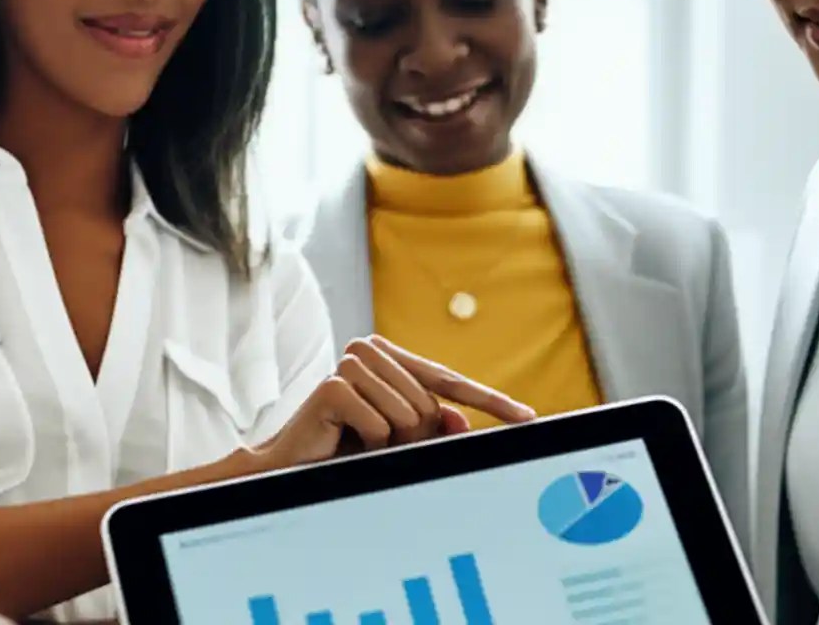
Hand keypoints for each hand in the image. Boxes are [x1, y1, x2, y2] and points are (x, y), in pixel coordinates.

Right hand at [257, 335, 534, 467]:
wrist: (291, 467)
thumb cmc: (347, 452)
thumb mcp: (401, 443)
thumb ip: (434, 430)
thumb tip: (459, 420)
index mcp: (392, 357)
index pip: (450, 381)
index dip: (491, 402)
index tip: (528, 419)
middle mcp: (371, 351)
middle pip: (431, 405)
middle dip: (415, 438)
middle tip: (378, 447)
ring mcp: (351, 363)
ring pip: (410, 416)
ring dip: (390, 443)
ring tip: (359, 443)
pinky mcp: (333, 385)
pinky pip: (381, 427)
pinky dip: (369, 445)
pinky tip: (343, 440)